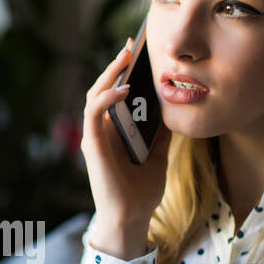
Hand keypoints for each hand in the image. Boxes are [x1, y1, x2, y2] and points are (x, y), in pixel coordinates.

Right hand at [79, 38, 171, 257]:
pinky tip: (124, 89)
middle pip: (102, 88)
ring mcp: (95, 137)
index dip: (122, 71)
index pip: (114, 93)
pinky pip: (94, 114)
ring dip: (109, 74)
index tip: (135, 51)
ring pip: (94, 95)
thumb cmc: (142, 191)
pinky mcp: (92, 146)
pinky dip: (107, 98)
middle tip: (131, 45)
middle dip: (115, 65)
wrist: (133, 218)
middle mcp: (101, 131)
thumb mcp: (159, 155)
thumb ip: (160, 133)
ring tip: (126, 57)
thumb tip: (171, 110)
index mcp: (114, 131)